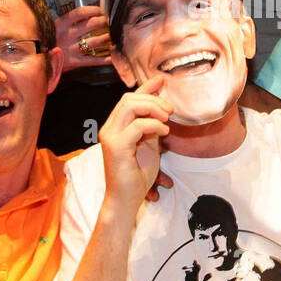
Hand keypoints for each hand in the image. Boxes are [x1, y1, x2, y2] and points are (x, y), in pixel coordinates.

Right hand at [54, 5, 112, 71]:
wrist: (37, 61)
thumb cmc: (48, 42)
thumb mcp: (53, 29)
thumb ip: (67, 22)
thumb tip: (87, 14)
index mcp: (60, 24)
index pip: (79, 13)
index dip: (93, 10)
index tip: (102, 9)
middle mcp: (66, 35)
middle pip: (90, 25)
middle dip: (104, 22)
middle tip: (111, 21)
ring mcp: (70, 49)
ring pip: (94, 41)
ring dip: (107, 38)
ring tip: (113, 35)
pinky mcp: (74, 62)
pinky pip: (92, 60)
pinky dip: (104, 59)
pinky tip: (112, 57)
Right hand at [99, 74, 172, 210]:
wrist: (125, 199)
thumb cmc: (136, 176)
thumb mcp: (149, 145)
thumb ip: (151, 127)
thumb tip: (162, 110)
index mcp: (116, 127)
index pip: (129, 100)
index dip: (146, 88)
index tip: (161, 81)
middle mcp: (109, 128)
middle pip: (129, 99)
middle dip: (153, 99)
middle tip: (170, 111)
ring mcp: (110, 136)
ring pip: (130, 106)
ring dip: (153, 108)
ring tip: (167, 119)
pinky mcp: (116, 146)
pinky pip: (137, 126)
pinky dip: (153, 125)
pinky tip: (164, 133)